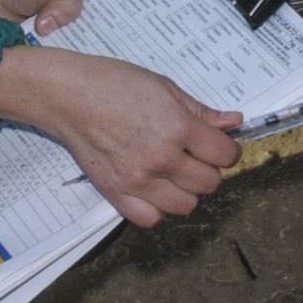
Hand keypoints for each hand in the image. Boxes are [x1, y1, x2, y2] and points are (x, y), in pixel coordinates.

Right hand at [0, 45, 240, 224]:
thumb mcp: (165, 87)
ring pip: (185, 205)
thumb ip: (201, 111)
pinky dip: (157, 209)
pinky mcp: (116, 193)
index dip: (228, 150)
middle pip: (208, 183)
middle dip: (208, 169)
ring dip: (186, 191)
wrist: (69, 96)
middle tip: (195, 157)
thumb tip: (233, 122)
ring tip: (174, 173)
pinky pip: (150, 219)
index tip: (220, 147)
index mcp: (177, 126)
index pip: (224, 155)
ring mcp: (137, 180)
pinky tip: (154, 189)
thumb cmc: (114, 84)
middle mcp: (161, 157)